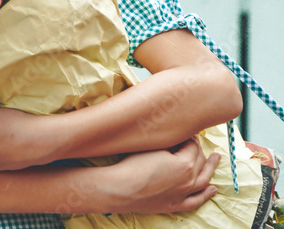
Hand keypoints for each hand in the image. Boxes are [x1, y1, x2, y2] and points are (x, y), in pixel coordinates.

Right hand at [102, 138, 220, 214]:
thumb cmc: (133, 166)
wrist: (120, 189)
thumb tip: (178, 140)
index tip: (186, 132)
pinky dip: (206, 194)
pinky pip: (196, 200)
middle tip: (195, 141)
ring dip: (211, 169)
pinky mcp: (175, 204)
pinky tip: (212, 189)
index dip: (190, 137)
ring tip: (216, 159)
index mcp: (185, 164)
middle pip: (200, 161)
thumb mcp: (152, 148)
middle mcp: (189, 180)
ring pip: (203, 180)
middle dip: (199, 150)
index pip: (193, 146)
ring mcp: (183, 194)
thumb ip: (170, 144)